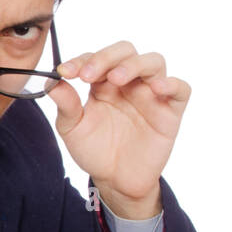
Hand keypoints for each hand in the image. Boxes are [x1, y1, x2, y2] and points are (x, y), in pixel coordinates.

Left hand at [46, 40, 190, 218]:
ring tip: (117, 79)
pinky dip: (172, 84)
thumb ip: (66, 105)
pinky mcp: (170, 111)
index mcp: (103, 83)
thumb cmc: (95, 150)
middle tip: (87, 74)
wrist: (115, 180)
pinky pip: (180, 89)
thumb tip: (50, 83)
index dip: (81, 61)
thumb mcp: (73, 129)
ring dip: (134, 65)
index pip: (95, 59)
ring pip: (154, 62)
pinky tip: (157, 88)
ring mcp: (151, 94)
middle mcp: (129, 83)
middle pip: (126, 52)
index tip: (65, 72)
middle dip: (106, 57)